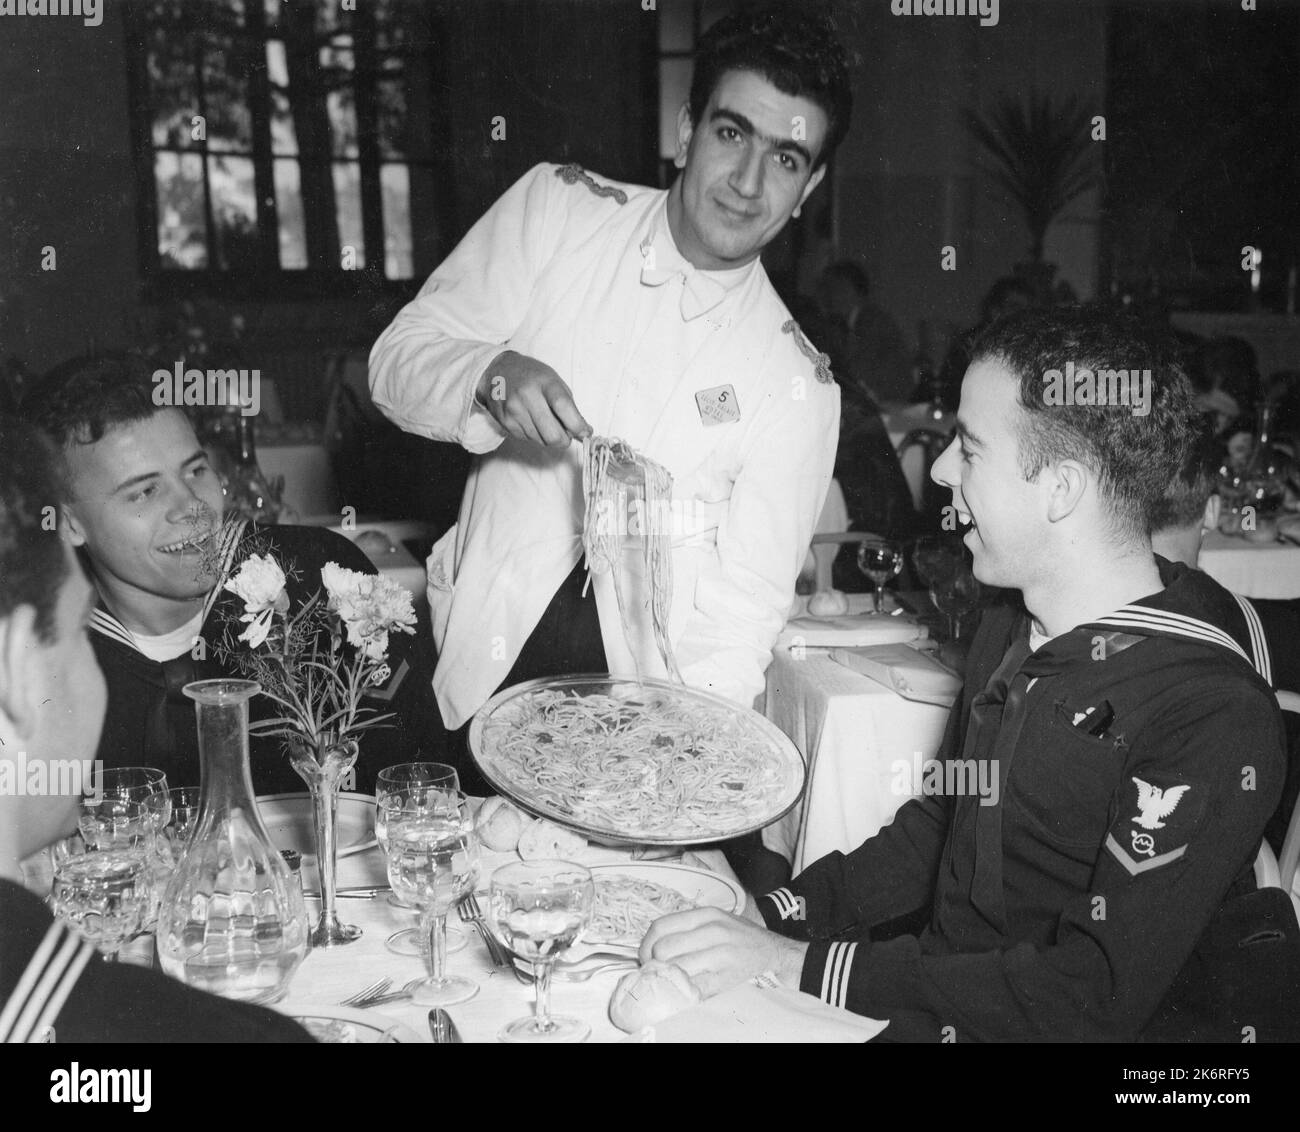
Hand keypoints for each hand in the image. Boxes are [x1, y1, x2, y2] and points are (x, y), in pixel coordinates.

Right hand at [475, 350, 591, 446]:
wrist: (498, 371)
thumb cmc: (533, 376)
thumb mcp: (555, 382)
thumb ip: (570, 407)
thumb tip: (584, 432)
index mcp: (545, 383)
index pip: (563, 407)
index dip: (577, 425)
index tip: (585, 432)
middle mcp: (527, 396)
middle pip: (552, 435)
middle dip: (564, 440)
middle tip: (566, 434)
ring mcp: (514, 410)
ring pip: (541, 441)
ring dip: (548, 438)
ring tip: (545, 421)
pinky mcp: (505, 422)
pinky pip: (528, 440)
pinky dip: (535, 435)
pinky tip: (531, 420)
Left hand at [639, 907, 807, 998]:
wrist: (775, 953)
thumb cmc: (740, 937)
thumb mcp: (716, 920)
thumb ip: (688, 928)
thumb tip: (653, 945)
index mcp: (706, 915)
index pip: (661, 927)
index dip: (646, 945)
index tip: (646, 957)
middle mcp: (713, 931)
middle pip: (664, 949)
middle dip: (655, 964)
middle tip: (659, 972)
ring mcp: (721, 954)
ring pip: (676, 968)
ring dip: (668, 979)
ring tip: (672, 981)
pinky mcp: (728, 977)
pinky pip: (695, 987)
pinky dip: (685, 992)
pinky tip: (686, 991)